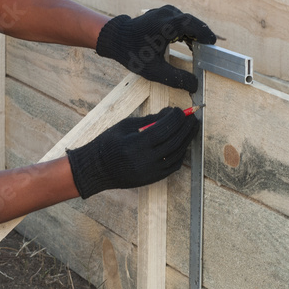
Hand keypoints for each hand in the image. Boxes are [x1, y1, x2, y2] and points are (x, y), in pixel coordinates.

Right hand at [66, 106, 198, 198]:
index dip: (176, 118)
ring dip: (186, 140)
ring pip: (177, 154)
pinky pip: (173, 166)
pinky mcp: (153, 178)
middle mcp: (145, 160)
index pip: (164, 129)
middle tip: (192, 117)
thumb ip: (149, 120)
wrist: (97, 169)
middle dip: (186, 127)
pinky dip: (180, 153)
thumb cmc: (109, 143)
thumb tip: (170, 113)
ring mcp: (151, 172)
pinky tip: (182, 144)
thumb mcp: (125, 126)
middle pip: (174, 141)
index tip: (180, 110)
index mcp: (136, 144)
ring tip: (191, 128)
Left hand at [95, 5, 215, 92]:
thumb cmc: (132, 53)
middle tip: (208, 51)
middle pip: (191, 23)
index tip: (212, 45)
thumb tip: (194, 85)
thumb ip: (176, 79)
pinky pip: (179, 20)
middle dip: (201, 36)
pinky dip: (185, 30)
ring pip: (186, 21)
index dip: (206, 34)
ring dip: (193, 33)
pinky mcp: (161, 13)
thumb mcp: (154, 70)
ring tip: (199, 49)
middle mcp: (167, 14)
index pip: (193, 25)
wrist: (115, 38)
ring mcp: (164, 11)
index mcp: (166, 25)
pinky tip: (188, 43)